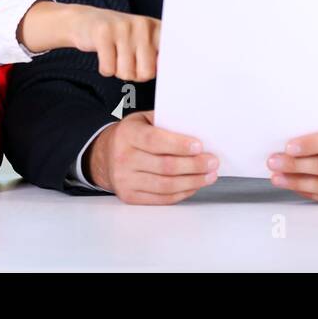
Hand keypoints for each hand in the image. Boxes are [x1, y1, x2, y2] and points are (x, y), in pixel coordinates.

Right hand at [17, 1, 158, 80]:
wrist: (86, 21)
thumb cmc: (120, 37)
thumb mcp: (144, 41)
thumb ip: (159, 56)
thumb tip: (171, 77)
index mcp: (157, 28)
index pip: (170, 56)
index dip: (164, 71)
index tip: (156, 71)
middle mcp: (143, 25)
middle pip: (147, 73)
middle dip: (135, 74)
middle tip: (128, 61)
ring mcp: (123, 27)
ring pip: (126, 73)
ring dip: (118, 71)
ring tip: (115, 55)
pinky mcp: (103, 33)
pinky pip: (108, 70)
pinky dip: (105, 69)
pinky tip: (104, 55)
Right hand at [88, 110, 217, 203]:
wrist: (105, 156)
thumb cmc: (131, 136)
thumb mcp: (142, 120)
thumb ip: (165, 122)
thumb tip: (196, 129)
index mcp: (127, 134)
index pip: (155, 140)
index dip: (179, 144)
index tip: (199, 146)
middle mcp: (123, 158)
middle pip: (165, 166)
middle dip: (193, 165)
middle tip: (212, 162)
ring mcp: (125, 180)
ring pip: (166, 185)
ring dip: (192, 181)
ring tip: (209, 175)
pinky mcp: (130, 196)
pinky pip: (161, 198)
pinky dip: (182, 193)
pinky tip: (193, 185)